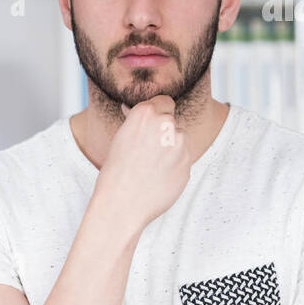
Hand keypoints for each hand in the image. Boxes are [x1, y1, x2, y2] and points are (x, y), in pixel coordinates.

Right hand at [93, 94, 193, 230]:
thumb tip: (147, 110)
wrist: (121, 203)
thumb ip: (139, 122)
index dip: (157, 113)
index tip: (150, 126)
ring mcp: (180, 143)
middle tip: (148, 149)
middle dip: (164, 130)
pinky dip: (174, 164)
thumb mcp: (121, 138)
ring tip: (151, 166)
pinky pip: (183, 158)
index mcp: (145, 112)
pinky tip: (158, 176)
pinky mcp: (188, 162)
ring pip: (180, 139)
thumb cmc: (115, 171)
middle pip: (172, 119)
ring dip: (171, 148)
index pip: (164, 101)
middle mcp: (165, 123)